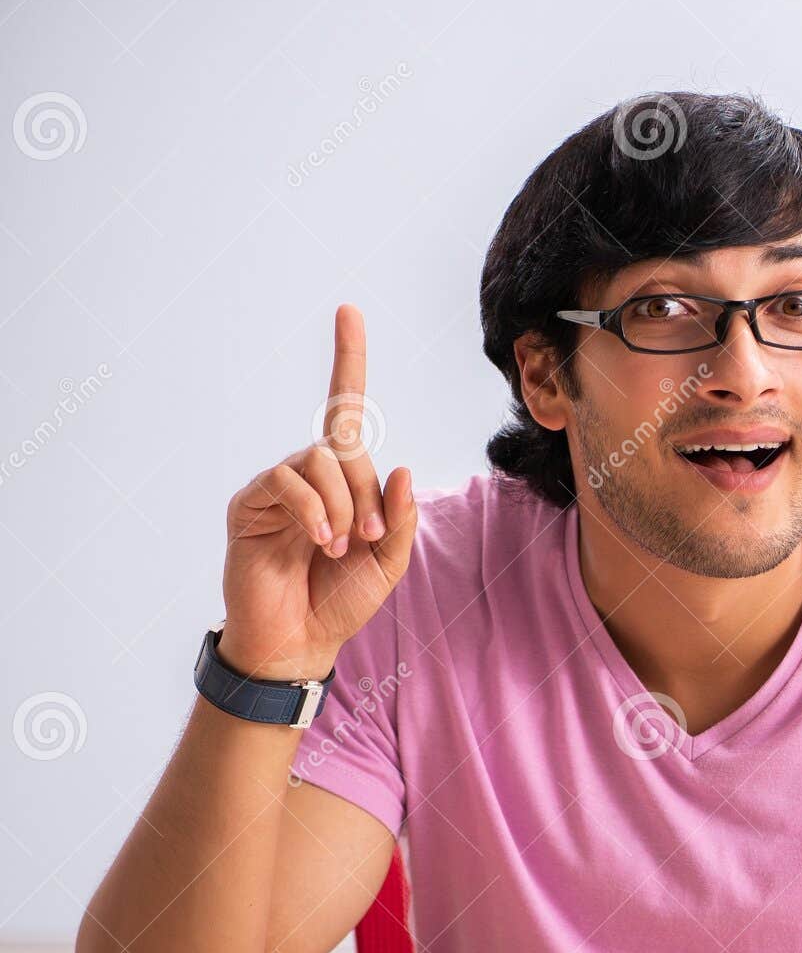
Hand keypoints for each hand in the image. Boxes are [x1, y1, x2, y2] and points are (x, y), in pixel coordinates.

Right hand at [218, 305, 416, 680]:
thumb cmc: (342, 600)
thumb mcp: (389, 562)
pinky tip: (318, 540)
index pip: (346, 411)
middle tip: (367, 537)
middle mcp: (310, 474)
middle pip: (344, 446)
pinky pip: (285, 481)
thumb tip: (401, 467)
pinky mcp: (249, 503)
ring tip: (339, 546)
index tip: (348, 311)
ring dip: (341, 503)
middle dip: (366, 490)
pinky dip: (311, 508)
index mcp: (345, 480)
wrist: (299, 641)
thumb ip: (400, 518)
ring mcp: (278, 487)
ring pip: (318, 460)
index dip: (348, 359)